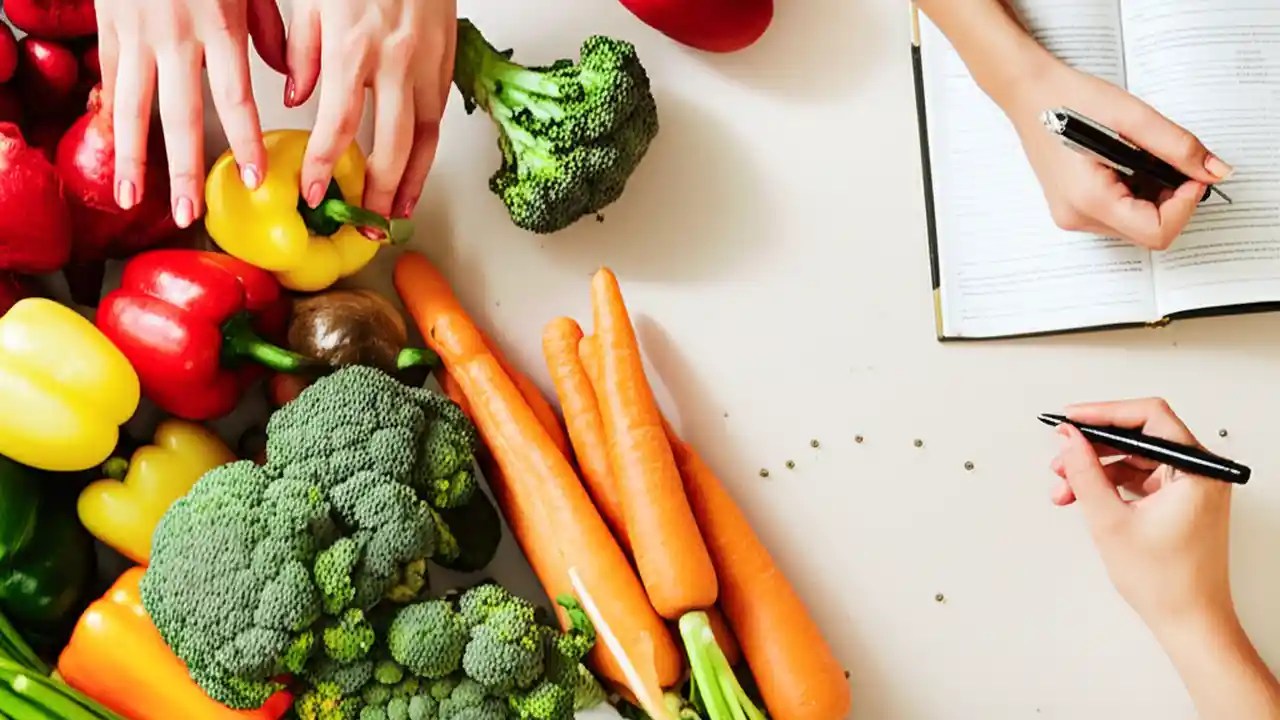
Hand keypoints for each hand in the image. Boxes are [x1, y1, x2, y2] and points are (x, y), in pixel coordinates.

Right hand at [96, 0, 287, 226]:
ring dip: (131, 157)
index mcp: (219, 25)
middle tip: (188, 211)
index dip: (245, 142)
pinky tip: (111, 150)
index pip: (236, 98)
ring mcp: (135, 33)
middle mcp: (175, 35)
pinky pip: (109, 80)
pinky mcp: (108, 27)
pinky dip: (107, 118)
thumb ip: (273, 29)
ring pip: (129, 106)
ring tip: (131, 197)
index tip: (255, 178)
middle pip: (179, 114)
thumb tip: (288, 77)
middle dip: (183, 168)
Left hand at [285, 0, 455, 219]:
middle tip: (365, 221)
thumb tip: (298, 97)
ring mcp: (427, 64)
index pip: (338, 126)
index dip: (326, 166)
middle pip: (390, 145)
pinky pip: (438, 116)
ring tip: (397, 212)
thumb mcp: (315, 0)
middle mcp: (395, 62)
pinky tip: (417, 169)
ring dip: (412, 182)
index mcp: (354, 47)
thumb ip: (304, 52)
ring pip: (424, 139)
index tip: (314, 192)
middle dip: (377, 191)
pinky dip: (428, 150)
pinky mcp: (447, 61)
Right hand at [1001, 56, 1232, 249]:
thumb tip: (1214, 172)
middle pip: (1147, 232)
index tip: (1192, 175)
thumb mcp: (1133, 117)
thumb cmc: (1070, 101)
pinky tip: (1127, 164)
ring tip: (1141, 157)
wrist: (1031, 95)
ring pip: (1136, 225)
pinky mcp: (1075, 209)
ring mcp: (1074, 215)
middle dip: (1172, 200)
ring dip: (1154, 196)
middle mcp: (1078, 216)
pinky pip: (1120, 216)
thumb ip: (1178, 147)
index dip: (1185, 206)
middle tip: (1168, 161)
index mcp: (1089, 199)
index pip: (1156, 232)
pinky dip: (1137, 194)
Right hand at [1049, 398, 1234, 634]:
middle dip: (1094, 445)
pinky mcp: (1180, 501)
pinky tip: (1085, 495)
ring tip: (1066, 484)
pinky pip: (1140, 477)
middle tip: (1063, 451)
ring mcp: (1191, 487)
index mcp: (1196, 472)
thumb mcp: (1110, 521)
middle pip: (1140, 435)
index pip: (1149, 418)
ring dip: (1097, 467)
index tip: (1073, 418)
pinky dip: (1110, 483)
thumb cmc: (1168, 583)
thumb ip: (1085, 473)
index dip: (1104, 412)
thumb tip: (1069, 440)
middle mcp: (1200, 474)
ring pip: (1136, 457)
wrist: (1188, 621)